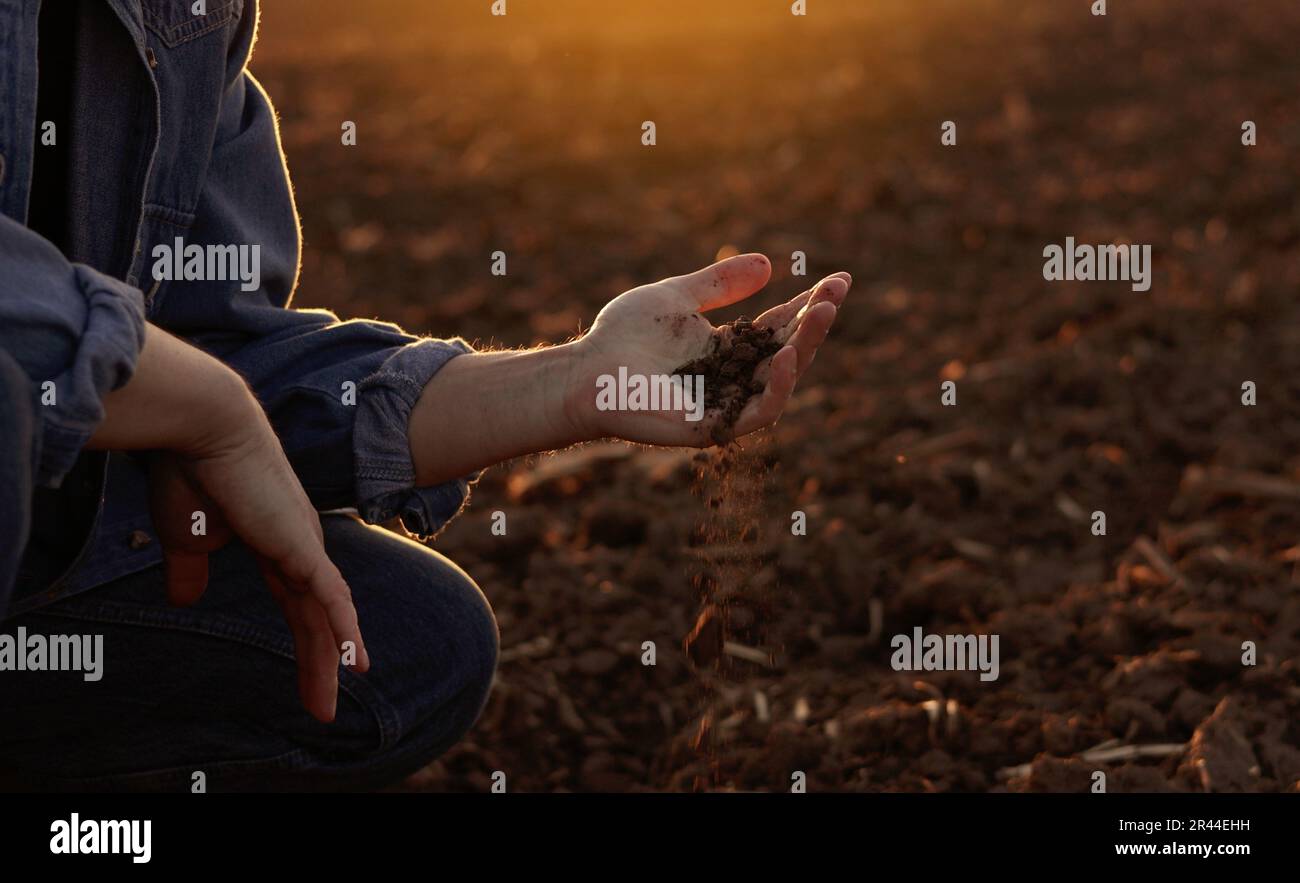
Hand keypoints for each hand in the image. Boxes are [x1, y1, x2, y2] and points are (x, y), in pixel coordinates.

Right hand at [93, 325, 368, 721]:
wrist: (202, 430)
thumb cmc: (190, 474)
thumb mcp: (186, 539)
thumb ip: (190, 571)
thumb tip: (184, 599)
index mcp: (276, 545)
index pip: (297, 605)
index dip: (305, 643)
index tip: (310, 679)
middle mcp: (299, 547)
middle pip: (317, 618)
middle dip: (321, 664)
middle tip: (324, 707)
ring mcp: (305, 546)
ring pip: (326, 616)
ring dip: (330, 661)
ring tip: (331, 703)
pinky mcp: (301, 545)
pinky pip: (330, 596)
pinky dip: (344, 630)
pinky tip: (355, 662)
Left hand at [571, 254, 849, 445]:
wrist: (587, 372)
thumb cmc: (622, 336)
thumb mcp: (677, 296)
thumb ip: (720, 284)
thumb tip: (770, 263)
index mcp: (729, 348)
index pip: (780, 325)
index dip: (811, 304)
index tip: (840, 279)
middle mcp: (734, 377)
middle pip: (789, 350)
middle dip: (816, 322)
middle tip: (835, 294)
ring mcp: (726, 403)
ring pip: (783, 381)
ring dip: (807, 347)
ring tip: (821, 314)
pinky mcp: (715, 427)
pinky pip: (760, 412)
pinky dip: (780, 386)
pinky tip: (788, 356)